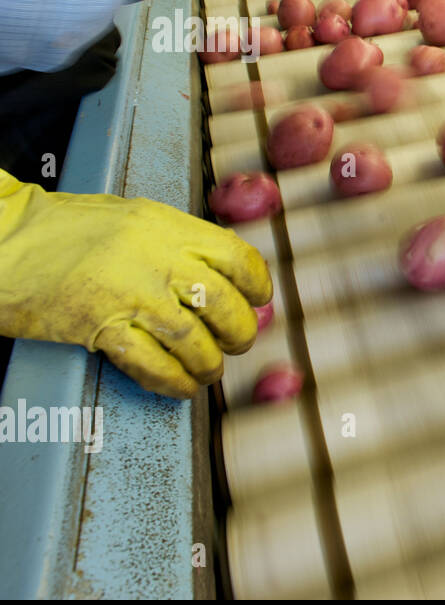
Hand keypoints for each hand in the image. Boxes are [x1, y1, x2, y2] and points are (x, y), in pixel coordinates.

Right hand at [0, 170, 271, 397]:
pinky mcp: (100, 326)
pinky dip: (173, 381)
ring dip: (209, 364)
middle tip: (236, 343)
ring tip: (207, 371)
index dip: (257, 285)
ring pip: (195, 339)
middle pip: (223, 304)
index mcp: (167, 225)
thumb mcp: (132, 218)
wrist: (2, 238)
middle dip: (239, 332)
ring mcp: (130, 293)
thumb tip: (217, 275)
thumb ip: (176, 242)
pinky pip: (153, 364)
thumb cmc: (63, 229)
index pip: (237, 257)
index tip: (259, 301)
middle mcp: (156, 257)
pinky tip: (178, 386)